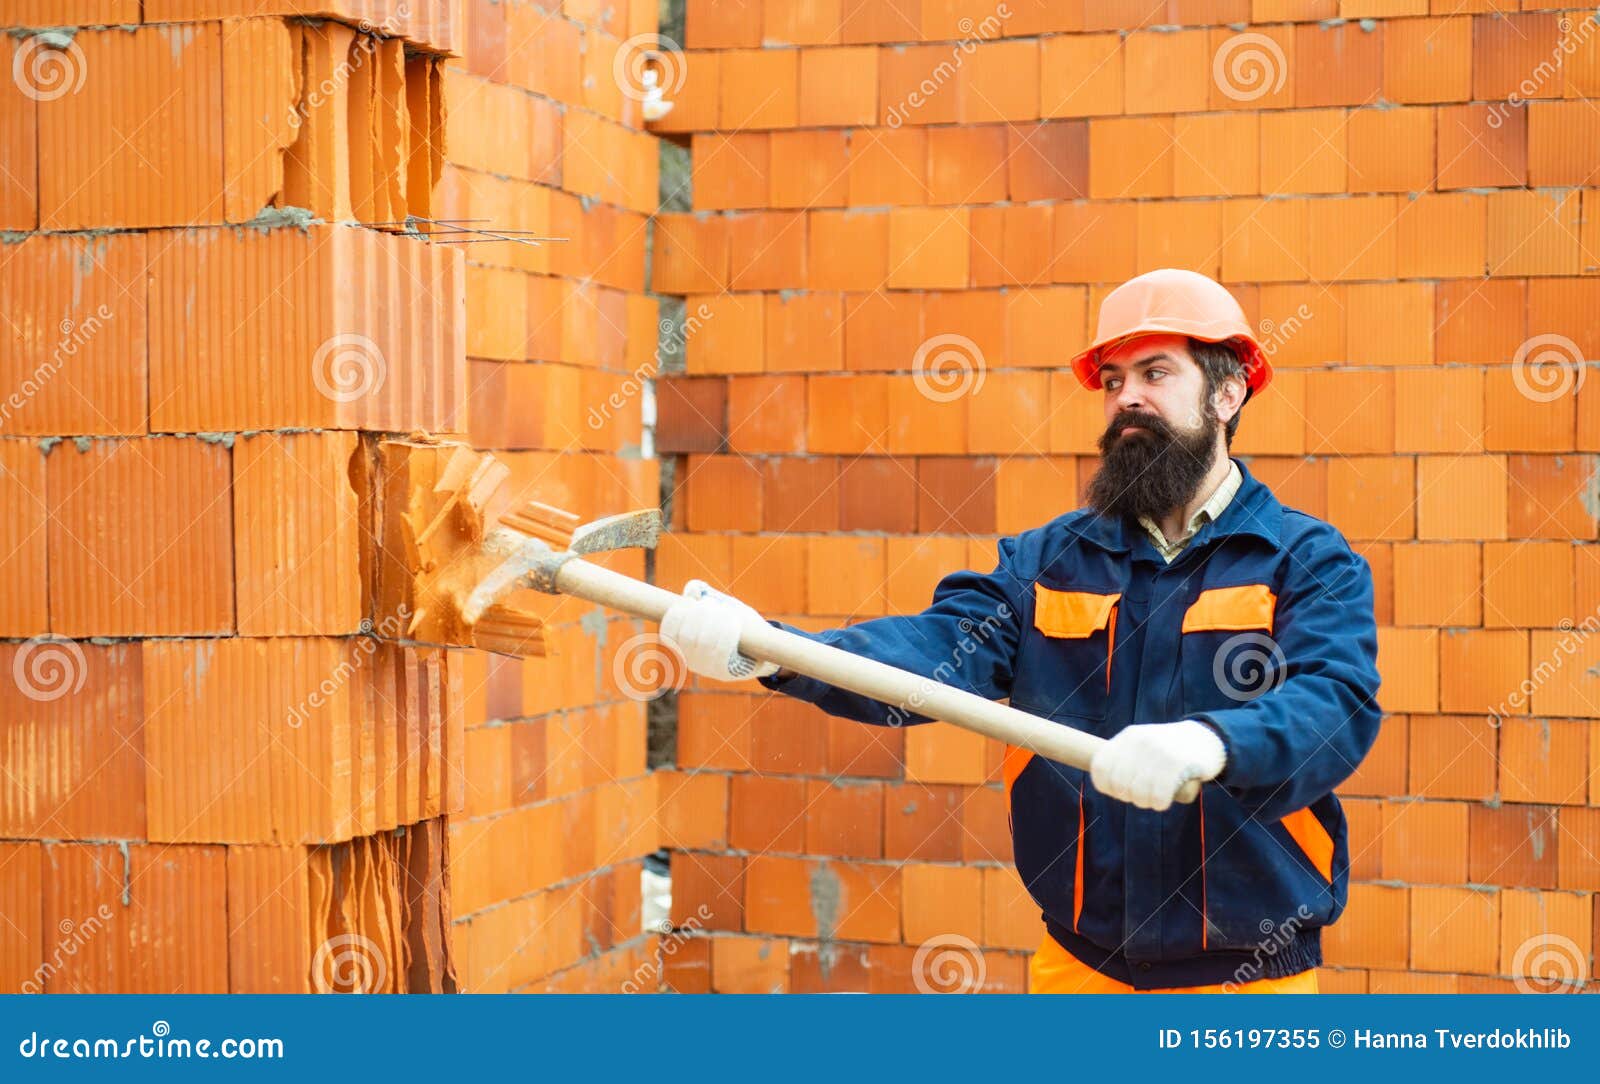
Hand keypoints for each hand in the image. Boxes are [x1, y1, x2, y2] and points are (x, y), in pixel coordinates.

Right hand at [658, 579, 778, 682]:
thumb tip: (693, 589)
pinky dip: (727, 634)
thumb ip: (705, 593)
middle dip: (699, 615)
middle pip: (686, 636)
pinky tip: (734, 623)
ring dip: (715, 622)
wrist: (763, 646)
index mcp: (682, 642)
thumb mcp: (721, 604)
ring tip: (725, 612)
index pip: (668, 632)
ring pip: (704, 643)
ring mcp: (705, 667)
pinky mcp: (723, 673)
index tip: (690, 601)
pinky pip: (721, 652)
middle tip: (711, 604)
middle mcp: (689, 658)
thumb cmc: (736, 622)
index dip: (675, 614)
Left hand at [1089, 720, 1226, 811]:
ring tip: (1155, 798)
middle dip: (1128, 797)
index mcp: (1128, 737)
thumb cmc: (1170, 750)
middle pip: (1118, 783)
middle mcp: (1140, 741)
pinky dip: (1159, 804)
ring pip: (1137, 792)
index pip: (1100, 767)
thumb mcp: (1143, 745)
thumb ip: (1124, 760)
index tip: (1120, 791)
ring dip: (1145, 802)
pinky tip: (1164, 800)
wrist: (1207, 739)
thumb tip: (1107, 785)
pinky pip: (1158, 796)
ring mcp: (1158, 751)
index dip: (1106, 787)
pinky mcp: (1178, 763)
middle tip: (1143, 795)